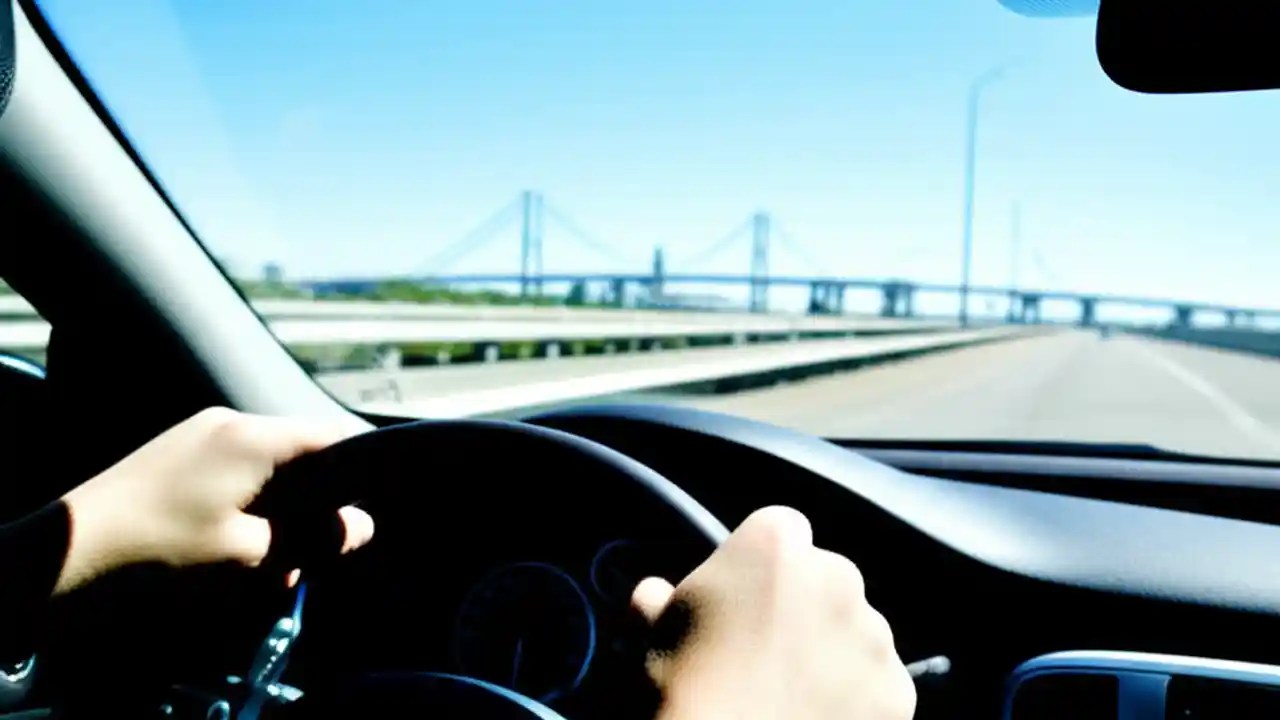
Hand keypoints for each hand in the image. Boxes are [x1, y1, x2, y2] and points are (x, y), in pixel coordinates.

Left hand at [57, 407, 374, 593]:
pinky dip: (252, 495)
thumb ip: (312, 538)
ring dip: (281, 503)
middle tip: (317, 547)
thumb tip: (363, 527)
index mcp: (254, 438)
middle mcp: (232, 421)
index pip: (332, 434)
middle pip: (302, 447)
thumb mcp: (246, 551)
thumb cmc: (164, 545)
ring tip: (273, 556)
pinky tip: (239, 537)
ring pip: (269, 458)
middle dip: (316, 498)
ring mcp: (203, 430)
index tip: (375, 497)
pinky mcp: (182, 446)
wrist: (75, 543)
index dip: (362, 463)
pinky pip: (238, 461)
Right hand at [631, 506, 914, 719]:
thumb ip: (660, 597)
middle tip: (767, 649)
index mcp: (775, 545)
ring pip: (856, 630)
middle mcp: (837, 576)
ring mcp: (874, 635)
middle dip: (804, 604)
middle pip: (826, 577)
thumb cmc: (680, 688)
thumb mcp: (647, 631)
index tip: (744, 597)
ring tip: (793, 692)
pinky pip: (878, 682)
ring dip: (832, 649)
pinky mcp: (899, 690)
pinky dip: (857, 698)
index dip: (760, 563)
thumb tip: (657, 595)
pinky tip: (817, 717)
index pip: (780, 529)